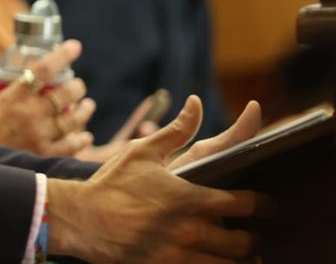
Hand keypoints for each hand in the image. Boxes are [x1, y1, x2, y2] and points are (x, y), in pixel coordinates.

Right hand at [0, 40, 93, 155]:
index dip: (62, 55)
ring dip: (85, 109)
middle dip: (77, 85)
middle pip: (66, 93)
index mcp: (13, 97)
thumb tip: (1, 69)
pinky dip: (82, 138)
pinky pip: (73, 145)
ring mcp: (40, 136)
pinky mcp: (45, 155)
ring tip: (87, 105)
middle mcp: (30, 114)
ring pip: (75, 118)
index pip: (43, 70)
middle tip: (76, 85)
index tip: (75, 46)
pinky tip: (84, 134)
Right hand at [47, 95, 265, 262]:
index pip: (243, 204)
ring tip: (242, 254)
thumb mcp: (142, 152)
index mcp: (188, 197)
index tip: (267, 205)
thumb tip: (197, 102)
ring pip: (228, 263)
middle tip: (252, 233)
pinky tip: (217, 262)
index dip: (262, 205)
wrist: (81, 218)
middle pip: (241, 241)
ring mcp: (179, 253)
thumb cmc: (112, 183)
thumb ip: (177, 130)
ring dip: (238, 258)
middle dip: (251, 237)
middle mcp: (189, 229)